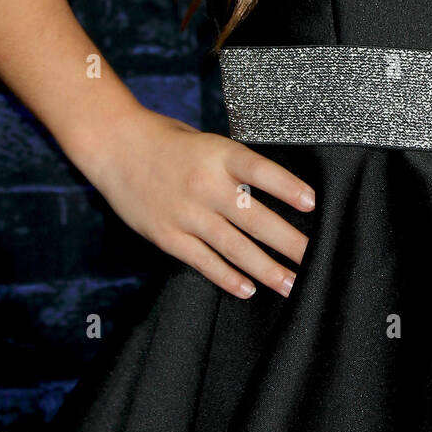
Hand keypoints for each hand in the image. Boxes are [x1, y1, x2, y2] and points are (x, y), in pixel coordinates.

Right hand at [74, 104, 314, 298]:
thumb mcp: (208, 142)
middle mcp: (204, 185)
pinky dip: (227, 277)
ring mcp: (185, 213)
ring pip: (233, 247)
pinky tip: (248, 289)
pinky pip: (202, 261)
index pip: (260, 170)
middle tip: (316, 259)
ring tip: (290, 284)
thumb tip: (275, 192)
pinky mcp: (167, 235)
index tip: (314, 204)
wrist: (116, 146)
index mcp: (218, 154)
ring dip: (265, 269)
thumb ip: (235, 166)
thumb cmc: (168, 141)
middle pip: (254, 218)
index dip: (287, 187)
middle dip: (289, 242)